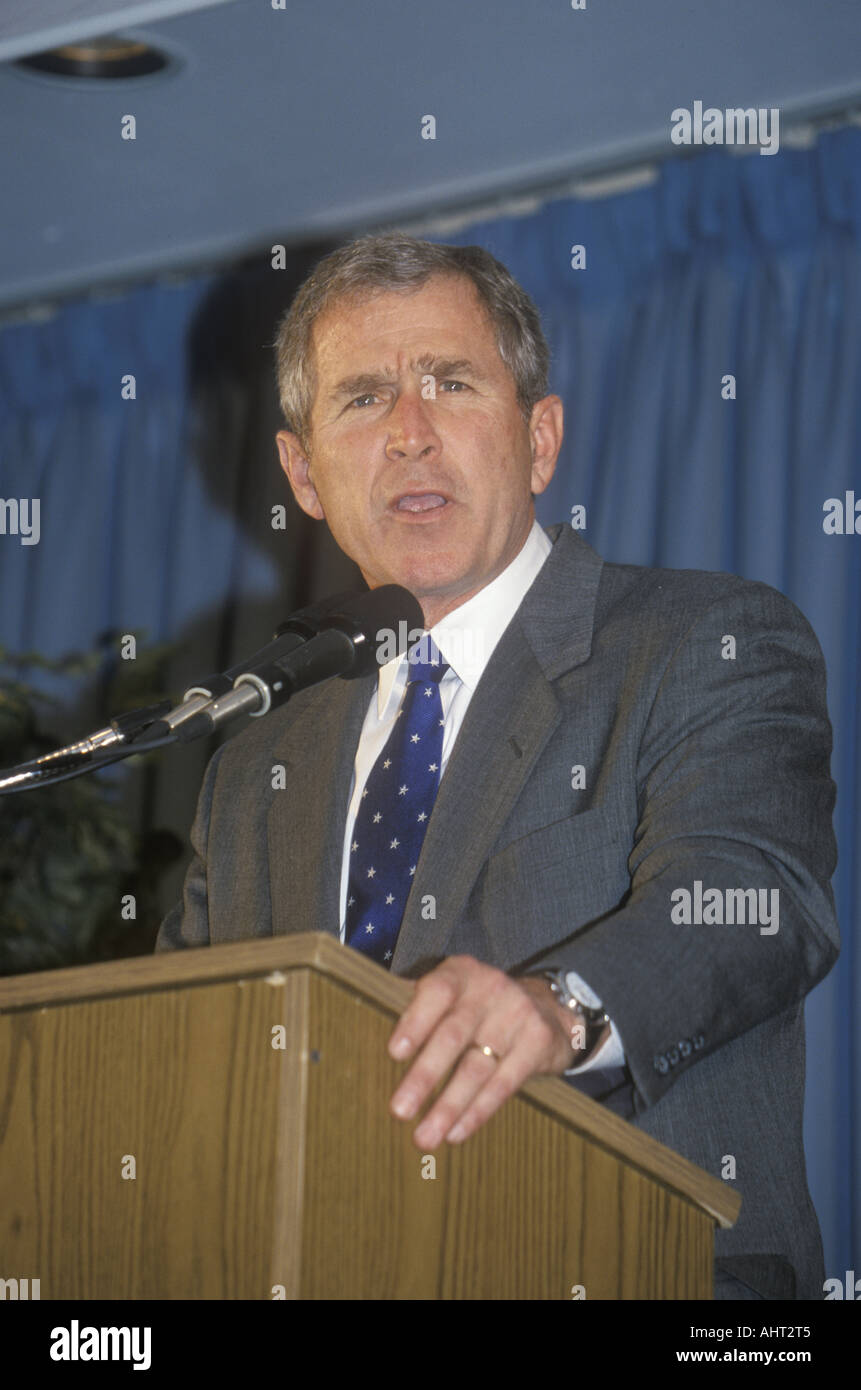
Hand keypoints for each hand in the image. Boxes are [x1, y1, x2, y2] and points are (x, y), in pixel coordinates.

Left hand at [387, 955, 575, 1149]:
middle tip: (399, 1111)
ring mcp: (517, 1014)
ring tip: (425, 1137)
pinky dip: (477, 1112)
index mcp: (460, 973)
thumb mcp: (455, 993)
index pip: (436, 992)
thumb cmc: (479, 1006)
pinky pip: (504, 1084)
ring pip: (477, 1067)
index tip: (395, 1053)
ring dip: (448, 1106)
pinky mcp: (538, 1042)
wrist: (548, 1007)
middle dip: (425, 1076)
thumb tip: (363, 1036)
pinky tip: (456, 1132)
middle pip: (453, 1036)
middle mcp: (489, 988)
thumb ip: (419, 1008)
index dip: (415, 1021)